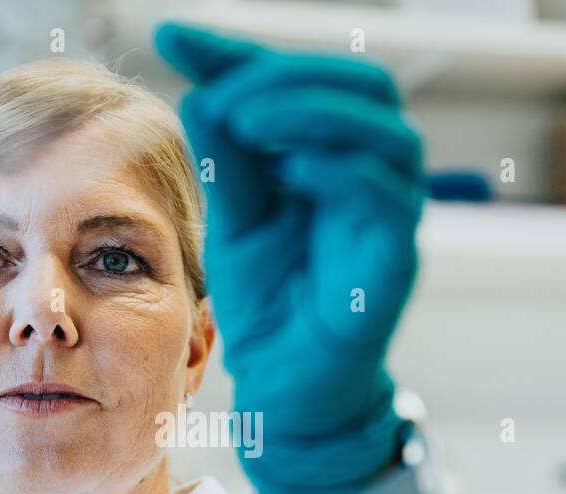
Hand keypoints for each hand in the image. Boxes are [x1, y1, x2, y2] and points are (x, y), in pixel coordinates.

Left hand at [155, 23, 425, 493]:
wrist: (284, 386)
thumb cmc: (269, 301)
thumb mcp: (233, 211)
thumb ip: (223, 150)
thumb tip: (200, 81)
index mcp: (335, 156)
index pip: (306, 77)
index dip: (242, 52)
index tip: (170, 35)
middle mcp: (374, 177)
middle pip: (366, 86)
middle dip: (291, 78)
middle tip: (229, 100)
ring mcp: (390, 218)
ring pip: (385, 134)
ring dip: (313, 115)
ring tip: (250, 125)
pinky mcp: (395, 262)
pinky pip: (384, 196)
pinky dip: (338, 170)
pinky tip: (288, 173)